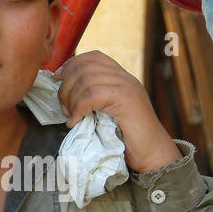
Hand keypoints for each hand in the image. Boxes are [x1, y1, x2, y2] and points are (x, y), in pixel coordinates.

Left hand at [56, 51, 179, 173]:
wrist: (154, 154)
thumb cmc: (130, 140)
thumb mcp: (110, 113)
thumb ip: (96, 100)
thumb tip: (66, 96)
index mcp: (122, 78)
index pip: (94, 57)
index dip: (71, 65)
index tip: (58, 80)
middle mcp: (125, 78)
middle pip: (85, 66)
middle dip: (66, 86)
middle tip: (64, 107)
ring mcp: (127, 86)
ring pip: (86, 79)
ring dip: (71, 98)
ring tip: (70, 116)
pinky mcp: (125, 99)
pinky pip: (92, 94)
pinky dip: (79, 108)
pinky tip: (76, 121)